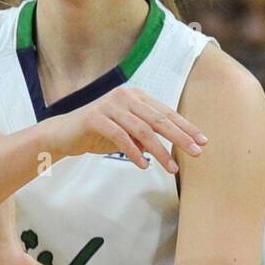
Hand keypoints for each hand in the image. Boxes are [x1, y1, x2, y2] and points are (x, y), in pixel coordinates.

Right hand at [43, 84, 204, 171]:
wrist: (63, 134)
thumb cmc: (97, 134)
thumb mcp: (126, 133)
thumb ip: (146, 135)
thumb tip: (172, 147)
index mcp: (135, 96)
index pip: (166, 113)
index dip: (185, 127)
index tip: (202, 141)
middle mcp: (125, 96)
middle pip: (159, 119)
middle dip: (180, 137)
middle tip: (196, 152)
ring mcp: (109, 106)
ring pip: (142, 130)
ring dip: (160, 151)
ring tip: (171, 168)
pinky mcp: (95, 118)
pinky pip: (120, 137)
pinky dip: (134, 153)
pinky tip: (143, 165)